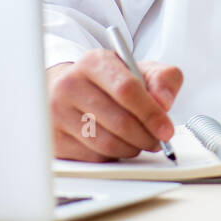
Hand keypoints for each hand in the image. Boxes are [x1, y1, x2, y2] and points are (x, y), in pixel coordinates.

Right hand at [46, 50, 182, 161]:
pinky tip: (116, 143)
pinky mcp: (55, 139)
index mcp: (93, 62)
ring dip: (131, 148)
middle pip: (119, 121)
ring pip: (107, 143)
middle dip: (146, 136)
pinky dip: (113, 155)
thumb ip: (163, 79)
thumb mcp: (140, 70)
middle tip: (157, 140)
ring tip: (138, 140)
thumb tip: (164, 103)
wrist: (72, 90)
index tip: (166, 129)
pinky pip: (93, 157)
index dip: (151, 113)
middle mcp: (70, 85)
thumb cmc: (110, 82)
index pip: (126, 89)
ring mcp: (58, 113)